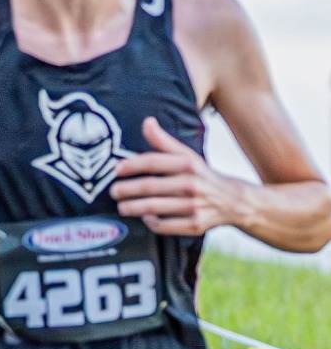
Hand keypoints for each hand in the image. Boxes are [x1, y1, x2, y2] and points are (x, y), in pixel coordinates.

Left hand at [112, 117, 241, 235]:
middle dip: (126, 190)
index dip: (131, 165)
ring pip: (154, 207)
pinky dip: (152, 223)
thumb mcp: (187, 156)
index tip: (115, 169)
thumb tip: (147, 122)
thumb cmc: (202, 176)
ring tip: (121, 207)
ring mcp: (194, 206)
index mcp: (188, 164)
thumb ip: (164, 141)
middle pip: (149, 187)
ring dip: (132, 208)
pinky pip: (165, 226)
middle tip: (113, 192)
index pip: (153, 161)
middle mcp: (192, 184)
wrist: (236, 201)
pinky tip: (145, 217)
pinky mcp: (196, 224)